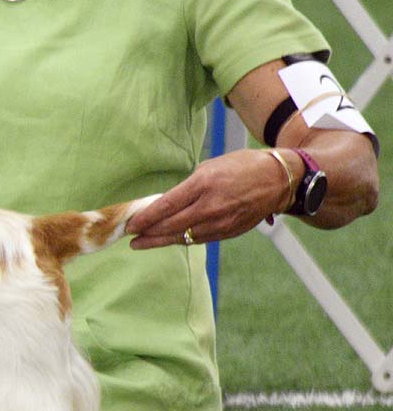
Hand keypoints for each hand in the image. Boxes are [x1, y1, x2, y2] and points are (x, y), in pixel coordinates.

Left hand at [126, 149, 292, 249]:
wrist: (280, 179)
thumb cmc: (242, 166)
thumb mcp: (210, 166)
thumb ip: (187, 187)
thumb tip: (166, 203)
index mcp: (204, 184)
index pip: (166, 205)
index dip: (146, 218)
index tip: (131, 224)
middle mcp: (211, 206)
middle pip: (171, 225)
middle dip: (148, 232)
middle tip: (130, 236)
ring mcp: (221, 222)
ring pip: (183, 237)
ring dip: (160, 241)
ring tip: (141, 244)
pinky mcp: (229, 233)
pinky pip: (199, 239)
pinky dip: (181, 240)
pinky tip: (167, 240)